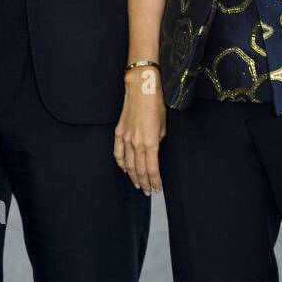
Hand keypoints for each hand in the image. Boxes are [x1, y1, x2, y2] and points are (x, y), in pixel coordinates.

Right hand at [113, 66, 166, 194]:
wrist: (140, 89)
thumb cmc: (155, 105)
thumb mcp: (163, 125)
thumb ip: (158, 140)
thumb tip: (154, 148)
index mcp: (151, 143)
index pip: (152, 169)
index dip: (155, 181)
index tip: (157, 188)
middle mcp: (137, 144)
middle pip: (140, 170)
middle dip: (145, 182)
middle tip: (147, 191)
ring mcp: (126, 139)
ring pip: (128, 164)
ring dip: (133, 176)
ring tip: (137, 184)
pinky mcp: (119, 133)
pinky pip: (118, 153)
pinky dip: (121, 163)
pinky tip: (125, 169)